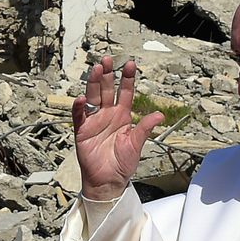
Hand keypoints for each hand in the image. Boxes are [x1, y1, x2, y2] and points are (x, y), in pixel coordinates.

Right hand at [73, 57, 161, 201]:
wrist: (108, 181)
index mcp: (122, 116)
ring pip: (93, 98)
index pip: (124, 92)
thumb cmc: (122, 163)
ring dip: (93, 84)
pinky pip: (80, 116)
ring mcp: (94, 121)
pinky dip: (80, 107)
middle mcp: (107, 115)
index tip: (130, 64)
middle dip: (107, 75)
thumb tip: (159, 115)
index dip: (127, 79)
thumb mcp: (136, 144)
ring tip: (96, 70)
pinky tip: (82, 98)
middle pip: (106, 90)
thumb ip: (144, 128)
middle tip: (107, 60)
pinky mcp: (82, 131)